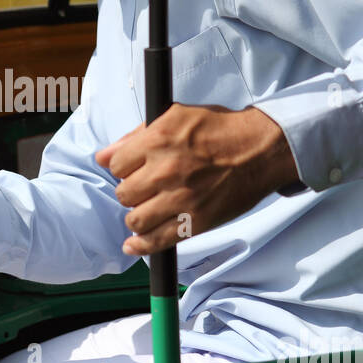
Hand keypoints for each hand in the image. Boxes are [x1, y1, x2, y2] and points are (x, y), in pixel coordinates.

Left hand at [94, 104, 296, 255]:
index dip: (122, 167)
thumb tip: (102, 156)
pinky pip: (157, 242)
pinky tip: (133, 244)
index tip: (133, 169)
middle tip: (145, 188)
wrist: (260, 150)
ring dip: (137, 216)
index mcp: (158, 140)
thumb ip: (136, 136)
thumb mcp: (176, 116)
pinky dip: (140, 246)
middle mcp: (166, 170)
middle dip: (131, 191)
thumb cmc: (219, 130)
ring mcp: (181, 199)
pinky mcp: (196, 222)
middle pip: (123, 194)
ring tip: (147, 209)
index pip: (116, 165)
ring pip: (135, 220)